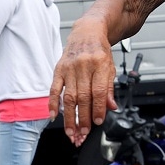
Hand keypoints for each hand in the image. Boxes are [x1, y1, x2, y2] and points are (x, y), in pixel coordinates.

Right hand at [50, 21, 118, 144]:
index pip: (99, 91)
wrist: (87, 31)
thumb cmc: (100, 51)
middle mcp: (84, 66)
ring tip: (71, 132)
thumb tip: (111, 107)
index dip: (98, 108)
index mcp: (100, 65)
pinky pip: (54, 88)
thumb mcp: (110, 66)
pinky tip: (53, 115)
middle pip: (83, 97)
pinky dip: (52, 103)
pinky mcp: (59, 69)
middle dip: (83, 118)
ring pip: (69, 96)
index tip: (97, 122)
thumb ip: (109, 88)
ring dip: (69, 117)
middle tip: (84, 133)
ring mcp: (70, 68)